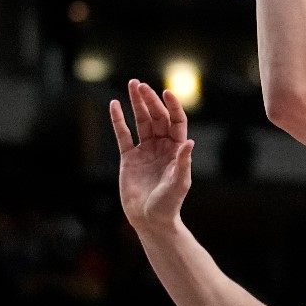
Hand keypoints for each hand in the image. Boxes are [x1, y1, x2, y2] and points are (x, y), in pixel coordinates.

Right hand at [110, 79, 194, 232]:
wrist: (150, 220)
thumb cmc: (168, 204)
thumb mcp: (179, 184)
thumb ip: (183, 163)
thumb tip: (190, 143)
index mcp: (176, 150)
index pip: (176, 122)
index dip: (172, 107)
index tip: (166, 92)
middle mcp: (162, 147)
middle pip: (157, 117)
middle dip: (150, 101)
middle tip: (140, 85)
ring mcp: (145, 151)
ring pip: (141, 121)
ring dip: (137, 104)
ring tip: (132, 85)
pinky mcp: (129, 158)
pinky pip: (123, 135)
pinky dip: (119, 120)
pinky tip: (115, 105)